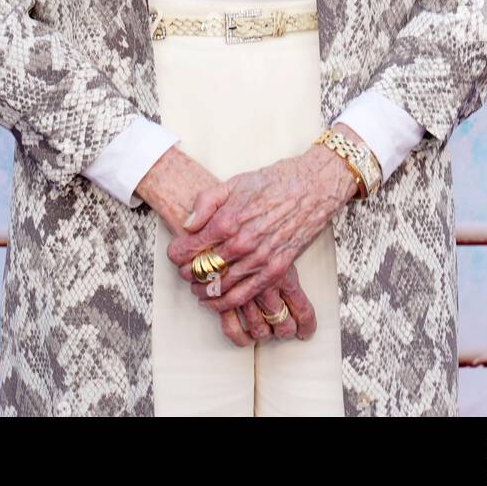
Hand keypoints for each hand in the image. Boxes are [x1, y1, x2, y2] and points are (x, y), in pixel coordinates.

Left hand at [133, 144, 318, 345]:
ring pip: (220, 287)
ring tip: (197, 288)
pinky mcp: (276, 270)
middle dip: (188, 274)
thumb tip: (188, 225)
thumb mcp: (233, 183)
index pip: (188, 248)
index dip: (176, 255)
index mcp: (227, 220)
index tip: (175, 255)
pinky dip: (226, 303)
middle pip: (201, 270)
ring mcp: (259, 259)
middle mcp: (241, 243)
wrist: (311, 188)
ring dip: (204, 291)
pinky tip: (216, 301)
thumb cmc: (272, 182)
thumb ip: (205, 203)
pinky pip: (245, 296)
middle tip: (184, 272)